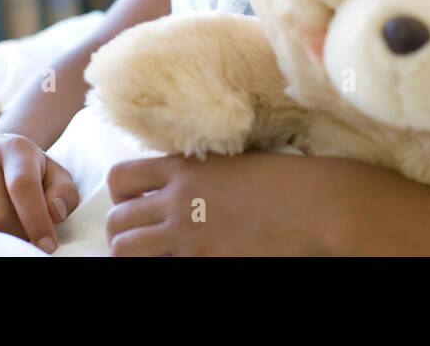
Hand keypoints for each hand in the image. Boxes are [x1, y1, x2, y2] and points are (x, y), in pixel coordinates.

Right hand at [0, 132, 81, 253]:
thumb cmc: (30, 173)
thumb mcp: (55, 178)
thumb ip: (64, 194)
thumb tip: (54, 213)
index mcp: (14, 147)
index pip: (22, 187)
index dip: (36, 221)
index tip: (47, 245)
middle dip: (15, 235)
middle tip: (24, 240)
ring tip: (4, 231)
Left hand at [105, 152, 340, 255]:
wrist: (313, 203)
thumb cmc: (282, 179)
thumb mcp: (231, 162)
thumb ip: (197, 173)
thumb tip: (176, 186)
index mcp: (185, 168)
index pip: (121, 178)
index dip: (121, 195)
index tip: (136, 204)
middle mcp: (178, 200)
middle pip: (116, 221)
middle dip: (122, 232)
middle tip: (142, 239)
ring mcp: (188, 234)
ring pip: (125, 250)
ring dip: (134, 255)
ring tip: (155, 256)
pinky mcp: (203, 260)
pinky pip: (162, 268)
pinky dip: (164, 266)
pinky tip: (187, 259)